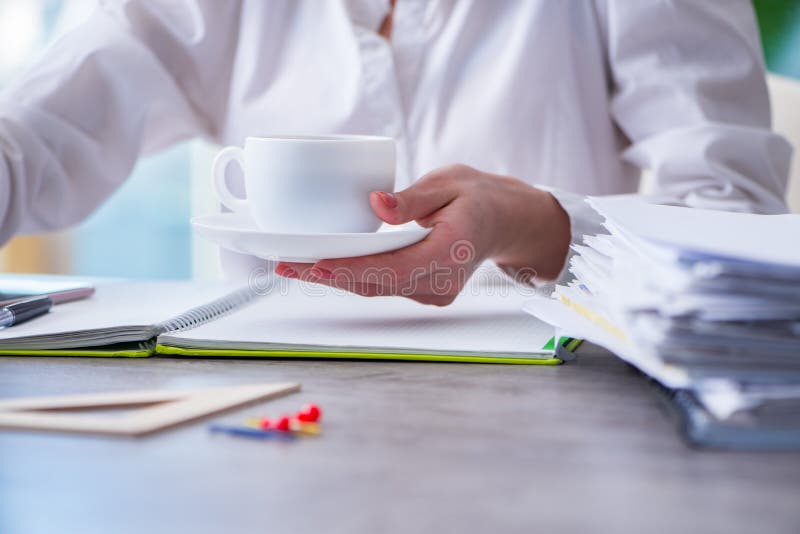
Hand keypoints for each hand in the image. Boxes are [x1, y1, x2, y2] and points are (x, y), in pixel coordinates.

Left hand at [275, 164, 569, 304]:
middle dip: (328, 275)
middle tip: (286, 263)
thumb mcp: (450, 183)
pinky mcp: (424, 291)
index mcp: (451, 252)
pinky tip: (322, 266)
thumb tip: (375, 204)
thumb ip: (412, 198)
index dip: (352, 269)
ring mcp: (433, 291)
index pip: (394, 268)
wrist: (504, 221)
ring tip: (293, 265)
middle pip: (376, 284)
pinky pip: (382, 286)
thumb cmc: (479, 198)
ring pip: (375, 288)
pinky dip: (351, 276)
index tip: (317, 264)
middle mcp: (441, 281)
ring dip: (334, 278)